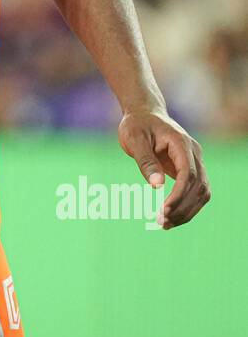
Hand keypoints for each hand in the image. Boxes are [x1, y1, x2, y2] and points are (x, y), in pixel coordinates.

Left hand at [118, 109, 210, 227]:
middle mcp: (193, 153)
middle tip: (161, 223)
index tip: (164, 211)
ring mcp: (194, 161)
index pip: (188, 174)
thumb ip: (146, 161)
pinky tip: (171, 216)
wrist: (144, 113)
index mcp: (181, 143)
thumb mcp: (134, 139)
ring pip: (202, 192)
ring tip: (165, 224)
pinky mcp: (189, 169)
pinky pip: (194, 191)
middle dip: (182, 208)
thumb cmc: (137, 124)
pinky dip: (186, 205)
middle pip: (199, 187)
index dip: (178, 195)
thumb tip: (157, 186)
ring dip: (187, 211)